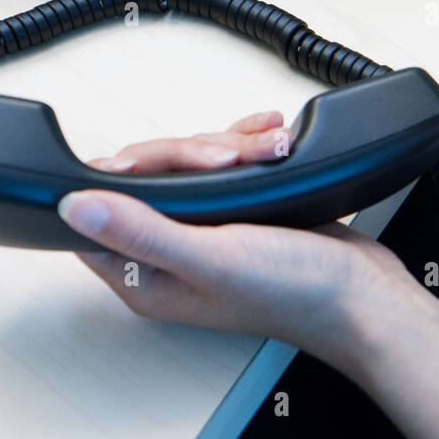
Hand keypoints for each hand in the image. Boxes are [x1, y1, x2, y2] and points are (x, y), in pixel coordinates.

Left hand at [58, 110, 419, 371]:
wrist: (363, 295)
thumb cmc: (294, 294)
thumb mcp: (211, 259)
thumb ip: (140, 231)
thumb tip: (75, 205)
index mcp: (145, 276)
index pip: (99, 212)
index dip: (121, 175)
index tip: (160, 163)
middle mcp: (167, 254)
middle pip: (147, 174)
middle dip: (193, 154)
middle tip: (229, 163)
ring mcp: (203, 231)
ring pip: (190, 162)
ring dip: (228, 146)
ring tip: (266, 153)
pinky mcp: (236, 213)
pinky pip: (224, 162)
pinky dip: (247, 146)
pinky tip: (271, 143)